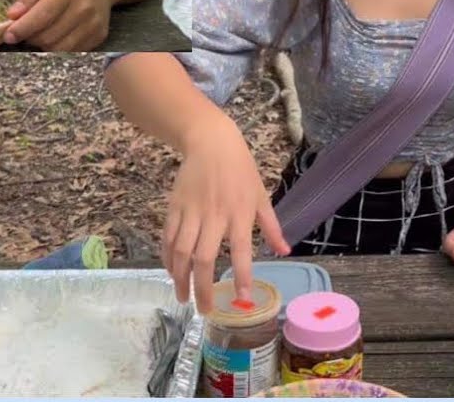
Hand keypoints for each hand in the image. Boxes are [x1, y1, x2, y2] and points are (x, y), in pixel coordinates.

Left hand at [3, 0, 112, 50]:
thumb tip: (12, 16)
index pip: (42, 17)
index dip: (22, 29)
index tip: (8, 36)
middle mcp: (84, 8)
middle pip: (49, 36)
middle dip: (31, 38)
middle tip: (25, 30)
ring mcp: (94, 24)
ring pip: (59, 48)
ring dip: (43, 45)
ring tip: (40, 33)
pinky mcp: (99, 35)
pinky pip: (73, 51)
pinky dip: (59, 47)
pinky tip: (56, 35)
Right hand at [163, 117, 289, 313]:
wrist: (211, 141)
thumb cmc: (241, 170)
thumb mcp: (261, 196)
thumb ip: (271, 227)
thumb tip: (284, 251)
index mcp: (239, 213)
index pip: (241, 250)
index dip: (242, 275)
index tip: (243, 299)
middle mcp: (214, 215)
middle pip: (204, 258)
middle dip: (203, 288)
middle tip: (205, 311)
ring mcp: (191, 212)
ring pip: (181, 252)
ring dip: (181, 279)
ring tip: (184, 298)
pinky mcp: (174, 208)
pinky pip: (168, 239)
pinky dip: (168, 259)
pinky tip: (172, 273)